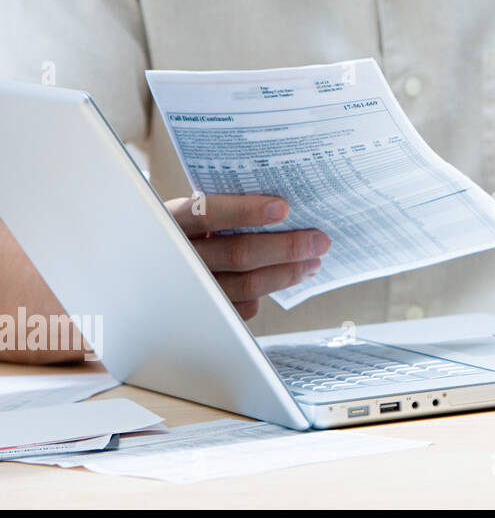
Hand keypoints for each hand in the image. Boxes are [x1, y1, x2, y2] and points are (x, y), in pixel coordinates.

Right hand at [164, 194, 329, 320]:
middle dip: (286, 247)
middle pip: (238, 254)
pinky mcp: (205, 311)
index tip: (283, 208)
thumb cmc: (187, 229)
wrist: (152, 265)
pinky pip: (244, 306)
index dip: (246, 211)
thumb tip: (284, 207)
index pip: (206, 214)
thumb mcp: (192, 210)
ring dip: (287, 273)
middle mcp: (179, 256)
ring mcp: (190, 288)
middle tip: (319, 240)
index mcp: (172, 220)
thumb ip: (225, 206)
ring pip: (247, 284)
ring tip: (312, 262)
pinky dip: (269, 290)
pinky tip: (286, 277)